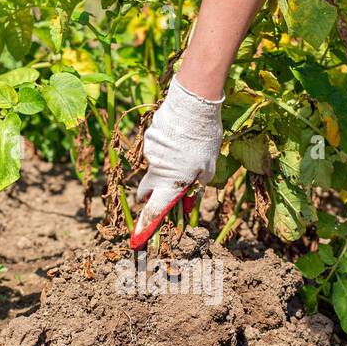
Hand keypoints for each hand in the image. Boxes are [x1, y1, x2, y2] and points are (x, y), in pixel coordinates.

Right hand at [133, 76, 223, 243]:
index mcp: (171, 183)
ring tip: (185, 150)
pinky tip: (180, 136)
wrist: (192, 106)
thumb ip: (198, 183)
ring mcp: (150, 153)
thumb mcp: (209, 167)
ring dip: (165, 166)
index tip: (138, 239)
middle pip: (146, 190)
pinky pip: (156, 148)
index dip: (146, 227)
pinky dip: (165, 147)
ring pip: (154, 166)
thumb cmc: (204, 140)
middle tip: (157, 194)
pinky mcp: (150, 137)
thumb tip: (192, 190)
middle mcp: (156, 171)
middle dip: (149, 196)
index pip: (155, 211)